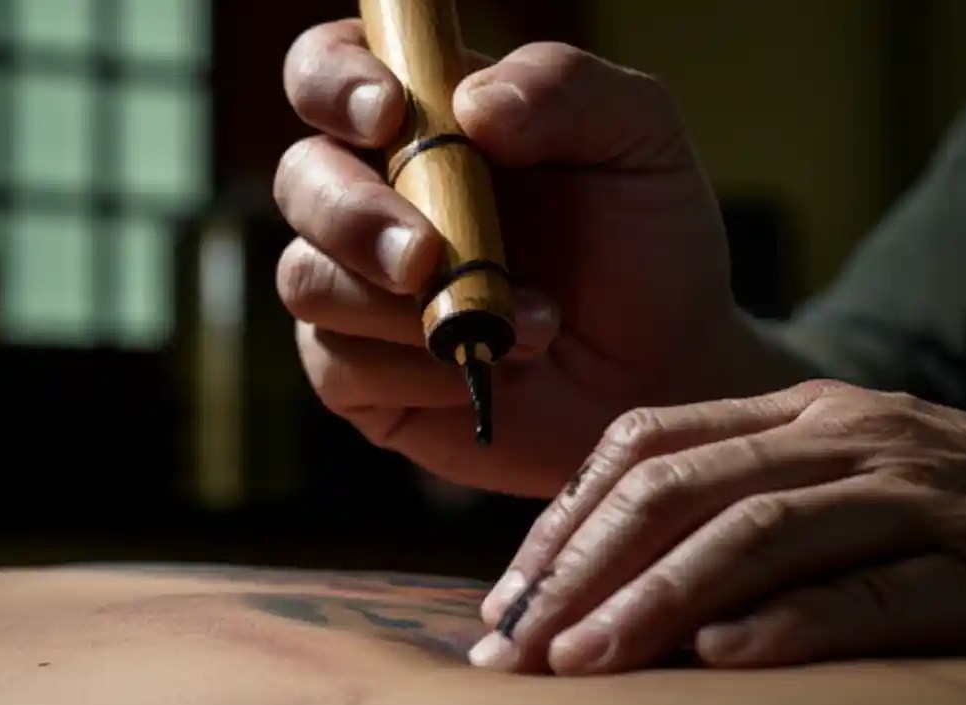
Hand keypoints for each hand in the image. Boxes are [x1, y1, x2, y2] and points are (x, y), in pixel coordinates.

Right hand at [275, 20, 767, 495]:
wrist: (666, 372)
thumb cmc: (648, 245)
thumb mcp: (639, 142)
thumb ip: (567, 89)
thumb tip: (470, 102)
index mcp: (427, 120)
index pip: (329, 70)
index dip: (334, 81)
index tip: (389, 114)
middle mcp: (378, 196)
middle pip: (299, 177)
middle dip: (352, 215)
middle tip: (426, 255)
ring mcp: (360, 288)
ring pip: (305, 277)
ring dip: (399, 308)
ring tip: (521, 325)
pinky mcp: (361, 374)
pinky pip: (337, 366)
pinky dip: (412, 373)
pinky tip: (486, 371)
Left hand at [469, 380, 965, 672]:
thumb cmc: (945, 504)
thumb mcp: (834, 473)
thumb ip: (736, 494)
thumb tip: (607, 567)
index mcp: (797, 412)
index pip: (647, 442)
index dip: (567, 516)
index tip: (510, 592)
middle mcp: (844, 437)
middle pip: (682, 489)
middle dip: (584, 568)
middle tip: (517, 643)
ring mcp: (913, 495)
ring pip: (757, 535)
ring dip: (657, 599)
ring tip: (585, 661)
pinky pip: (871, 594)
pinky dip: (789, 625)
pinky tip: (720, 659)